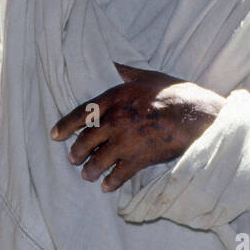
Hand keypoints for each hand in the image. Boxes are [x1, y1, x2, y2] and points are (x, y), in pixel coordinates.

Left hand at [50, 63, 225, 191]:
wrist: (194, 115)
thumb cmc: (172, 92)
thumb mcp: (145, 76)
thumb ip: (125, 72)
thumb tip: (112, 63)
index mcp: (114, 98)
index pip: (80, 113)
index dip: (65, 125)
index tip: (55, 135)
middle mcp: (114, 121)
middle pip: (86, 140)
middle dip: (77, 151)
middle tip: (73, 158)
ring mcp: (125, 142)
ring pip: (98, 160)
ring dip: (90, 170)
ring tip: (87, 175)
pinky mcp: (139, 159)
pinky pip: (119, 175)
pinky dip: (111, 182)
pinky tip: (107, 186)